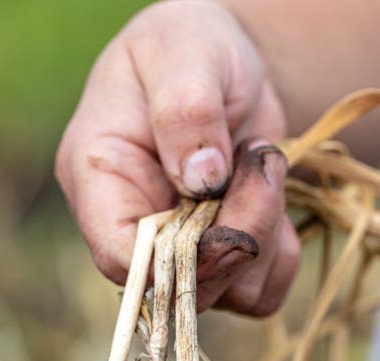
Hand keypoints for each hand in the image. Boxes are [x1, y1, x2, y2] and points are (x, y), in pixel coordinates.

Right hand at [55, 0, 299, 316]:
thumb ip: (185, 110)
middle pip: (183, 283)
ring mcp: (180, 256)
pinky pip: (259, 295)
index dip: (172, 255)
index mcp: (98, 180)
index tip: (217, 199)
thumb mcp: (181, 51)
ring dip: (265, 234)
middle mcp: (134, 230)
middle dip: (237, 230)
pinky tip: (273, 196)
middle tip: (259, 159)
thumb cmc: (186, 47)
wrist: (226, 63)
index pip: (119, 257)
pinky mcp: (221, 265)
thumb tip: (202, 178)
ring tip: (261, 162)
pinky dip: (281, 254)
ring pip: (229, 292)